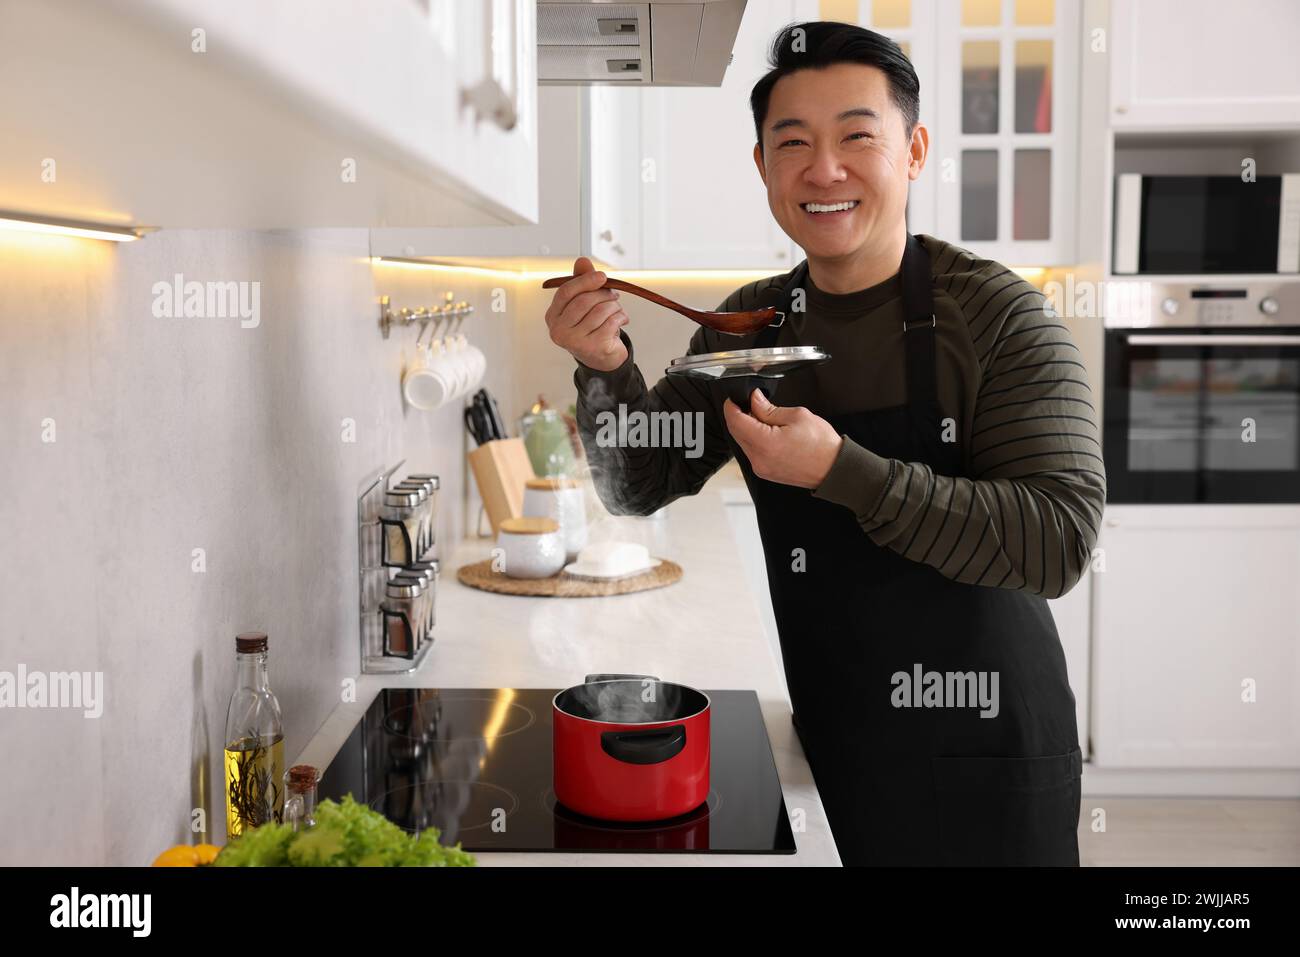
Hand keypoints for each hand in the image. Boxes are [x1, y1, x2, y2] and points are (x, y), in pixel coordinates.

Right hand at [545, 256, 629, 371]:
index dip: (585, 281)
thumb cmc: (591, 326)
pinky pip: (611, 323)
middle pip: (584, 301)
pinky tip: (622, 319)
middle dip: (603, 294)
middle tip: (614, 295)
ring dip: (614, 306)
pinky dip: (620, 317)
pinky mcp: (593, 348)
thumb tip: (582, 261)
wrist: (601, 357)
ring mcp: (575, 342)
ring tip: (617, 309)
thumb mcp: (585, 303)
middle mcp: (559, 331)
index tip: (602, 276)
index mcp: (553, 316)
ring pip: (600, 311)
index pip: (566, 292)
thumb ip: (582, 282)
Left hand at [723, 390, 843, 488]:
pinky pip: (751, 452)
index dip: (731, 406)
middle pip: (735, 432)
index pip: (735, 420)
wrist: (834, 469)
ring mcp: (760, 467)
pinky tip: (767, 432)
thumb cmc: (822, 445)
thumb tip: (754, 399)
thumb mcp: (796, 416)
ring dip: (746, 428)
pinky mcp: (764, 472)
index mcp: (765, 443)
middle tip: (750, 404)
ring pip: (742, 442)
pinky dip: (754, 439)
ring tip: (764, 418)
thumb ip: (769, 408)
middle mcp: (759, 458)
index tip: (735, 398)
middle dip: (739, 415)